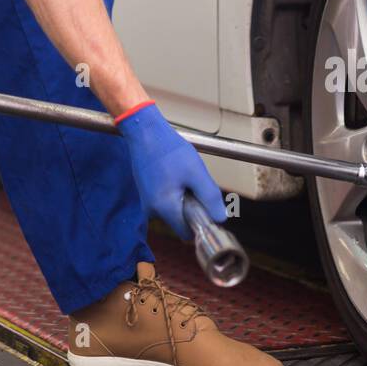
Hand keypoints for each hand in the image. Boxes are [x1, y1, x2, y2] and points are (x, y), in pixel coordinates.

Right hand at [116, 102, 226, 240]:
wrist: (145, 131)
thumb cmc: (169, 150)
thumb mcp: (196, 173)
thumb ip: (210, 198)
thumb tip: (220, 218)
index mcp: (164, 208)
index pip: (187, 234)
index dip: (201, 224)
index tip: (207, 208)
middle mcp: (151, 210)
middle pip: (180, 222)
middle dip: (192, 208)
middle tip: (196, 185)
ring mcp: (146, 202)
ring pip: (173, 210)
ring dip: (183, 199)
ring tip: (184, 177)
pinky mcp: (146, 193)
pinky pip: (165, 201)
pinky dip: (174, 192)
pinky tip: (175, 174)